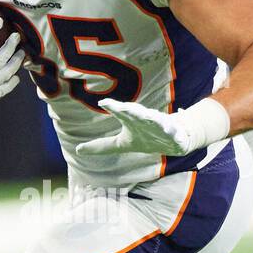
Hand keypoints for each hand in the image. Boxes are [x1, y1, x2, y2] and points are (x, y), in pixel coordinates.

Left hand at [76, 96, 229, 158]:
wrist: (174, 138)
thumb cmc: (145, 136)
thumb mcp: (121, 144)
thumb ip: (101, 146)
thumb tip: (78, 150)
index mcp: (131, 120)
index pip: (120, 112)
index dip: (113, 107)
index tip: (103, 102)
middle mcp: (144, 119)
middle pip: (136, 112)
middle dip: (129, 109)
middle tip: (122, 106)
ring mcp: (159, 124)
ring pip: (154, 118)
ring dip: (151, 117)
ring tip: (147, 114)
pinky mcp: (173, 132)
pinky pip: (171, 130)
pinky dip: (170, 129)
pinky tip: (169, 128)